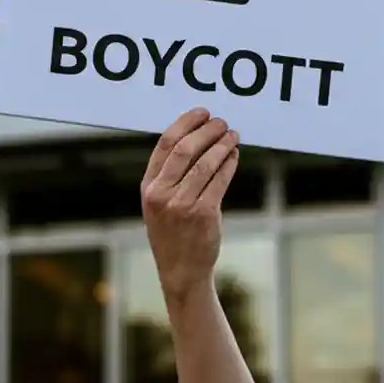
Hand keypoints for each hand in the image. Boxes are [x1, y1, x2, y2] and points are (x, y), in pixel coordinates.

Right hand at [140, 108, 240, 302]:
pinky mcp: (203, 214)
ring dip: (222, 145)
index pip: (165, 144)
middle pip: (186, 149)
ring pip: (206, 163)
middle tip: (222, 122)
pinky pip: (220, 180)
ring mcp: (181, 205)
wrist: (181, 270)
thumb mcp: (160, 202)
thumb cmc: (173, 231)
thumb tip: (197, 137)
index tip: (202, 112)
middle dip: (207, 130)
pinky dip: (229, 163)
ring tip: (233, 135)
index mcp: (149, 186)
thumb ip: (170, 174)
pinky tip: (234, 155)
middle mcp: (161, 194)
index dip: (185, 123)